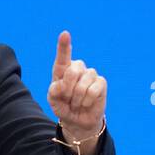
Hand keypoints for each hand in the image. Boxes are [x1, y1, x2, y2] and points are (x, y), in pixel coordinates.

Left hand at [46, 30, 106, 154]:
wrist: (77, 120)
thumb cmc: (64, 106)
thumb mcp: (53, 101)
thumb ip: (54, 91)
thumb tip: (62, 84)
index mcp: (62, 69)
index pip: (62, 57)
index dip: (64, 45)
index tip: (65, 34)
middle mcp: (77, 68)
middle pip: (72, 72)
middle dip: (67, 90)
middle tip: (67, 99)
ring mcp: (90, 74)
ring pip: (83, 85)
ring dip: (77, 99)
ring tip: (76, 103)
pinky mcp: (101, 82)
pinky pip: (93, 91)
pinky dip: (87, 101)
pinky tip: (86, 103)